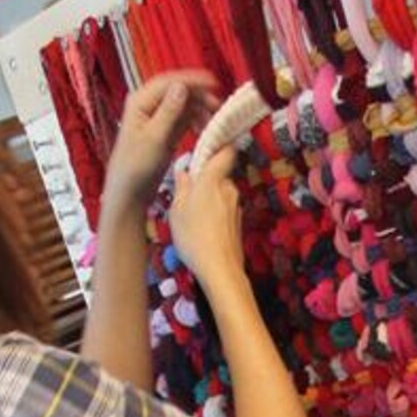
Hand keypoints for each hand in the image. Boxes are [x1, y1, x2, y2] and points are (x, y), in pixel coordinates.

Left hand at [101, 70, 217, 220]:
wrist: (130, 193)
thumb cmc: (134, 169)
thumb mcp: (154, 138)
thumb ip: (168, 112)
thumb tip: (181, 88)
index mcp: (140, 102)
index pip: (169, 82)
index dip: (192, 80)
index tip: (212, 83)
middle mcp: (148, 107)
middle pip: (178, 92)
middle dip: (199, 97)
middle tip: (217, 105)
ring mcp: (157, 119)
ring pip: (183, 106)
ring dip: (200, 110)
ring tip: (213, 121)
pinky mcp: (165, 133)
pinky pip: (184, 121)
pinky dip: (196, 122)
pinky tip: (205, 129)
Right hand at [168, 148, 246, 298]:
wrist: (220, 270)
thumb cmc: (194, 237)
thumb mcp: (177, 210)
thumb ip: (181, 187)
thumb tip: (184, 173)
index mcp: (213, 179)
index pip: (226, 151)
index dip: (220, 146)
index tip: (209, 148)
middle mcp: (229, 189)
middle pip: (219, 175)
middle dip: (206, 181)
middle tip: (189, 194)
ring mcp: (236, 207)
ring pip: (221, 195)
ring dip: (209, 200)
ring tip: (194, 217)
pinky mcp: (238, 224)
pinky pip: (224, 211)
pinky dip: (215, 215)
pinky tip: (204, 230)